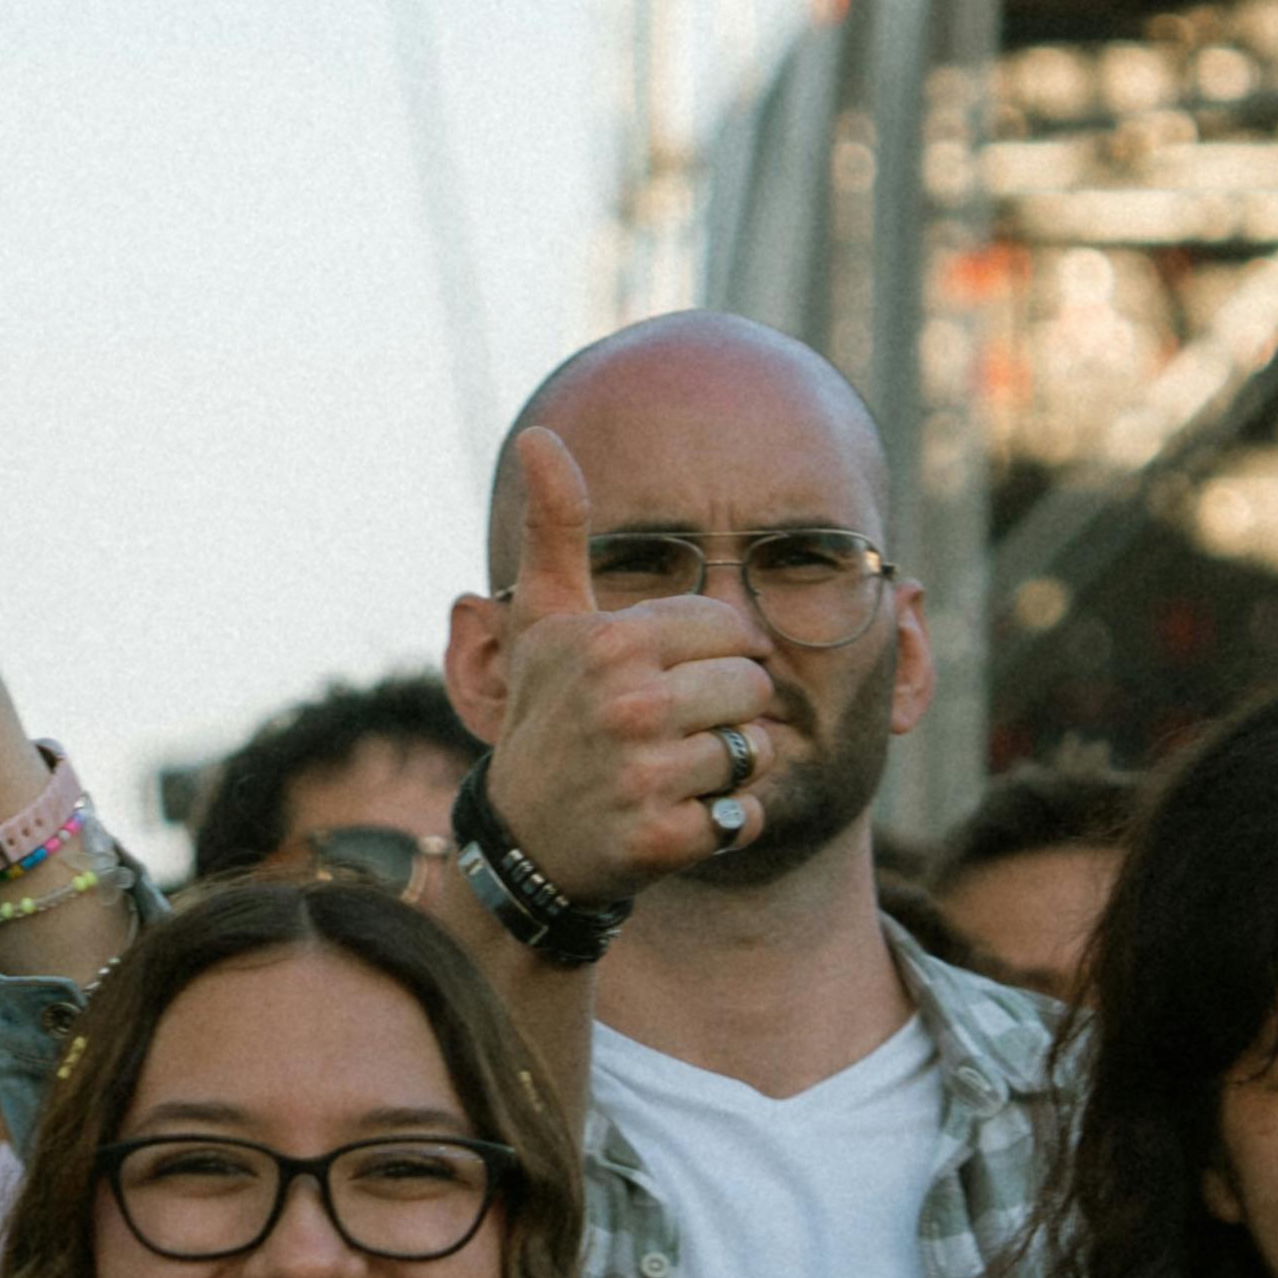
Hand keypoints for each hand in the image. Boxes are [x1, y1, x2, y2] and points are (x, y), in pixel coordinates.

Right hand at [455, 428, 780, 903]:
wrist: (524, 840)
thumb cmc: (548, 714)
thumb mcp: (544, 619)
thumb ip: (556, 527)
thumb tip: (540, 437)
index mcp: (609, 640)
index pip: (732, 629)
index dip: (712, 654)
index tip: (665, 677)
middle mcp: (627, 703)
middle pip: (753, 688)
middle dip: (724, 710)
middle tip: (667, 732)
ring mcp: (643, 776)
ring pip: (753, 752)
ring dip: (723, 768)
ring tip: (668, 772)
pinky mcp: (661, 840)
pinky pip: (743, 816)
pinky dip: (719, 823)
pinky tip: (672, 816)